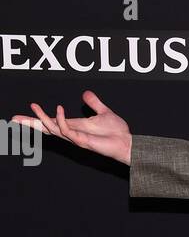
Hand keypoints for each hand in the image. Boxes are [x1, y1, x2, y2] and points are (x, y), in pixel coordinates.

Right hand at [12, 91, 131, 166]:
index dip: (36, 119)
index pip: (50, 122)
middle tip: (13, 119)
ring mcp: (76, 138)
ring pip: (52, 129)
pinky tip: (59, 109)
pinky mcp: (82, 141)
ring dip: (42, 118)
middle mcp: (72, 132)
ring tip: (34, 106)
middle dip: (30, 123)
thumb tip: (85, 93)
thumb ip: (94, 103)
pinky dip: (61, 120)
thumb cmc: (117, 132)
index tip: (19, 117)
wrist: (127, 142)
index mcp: (74, 126)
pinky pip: (67, 131)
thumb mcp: (104, 112)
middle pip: (46, 128)